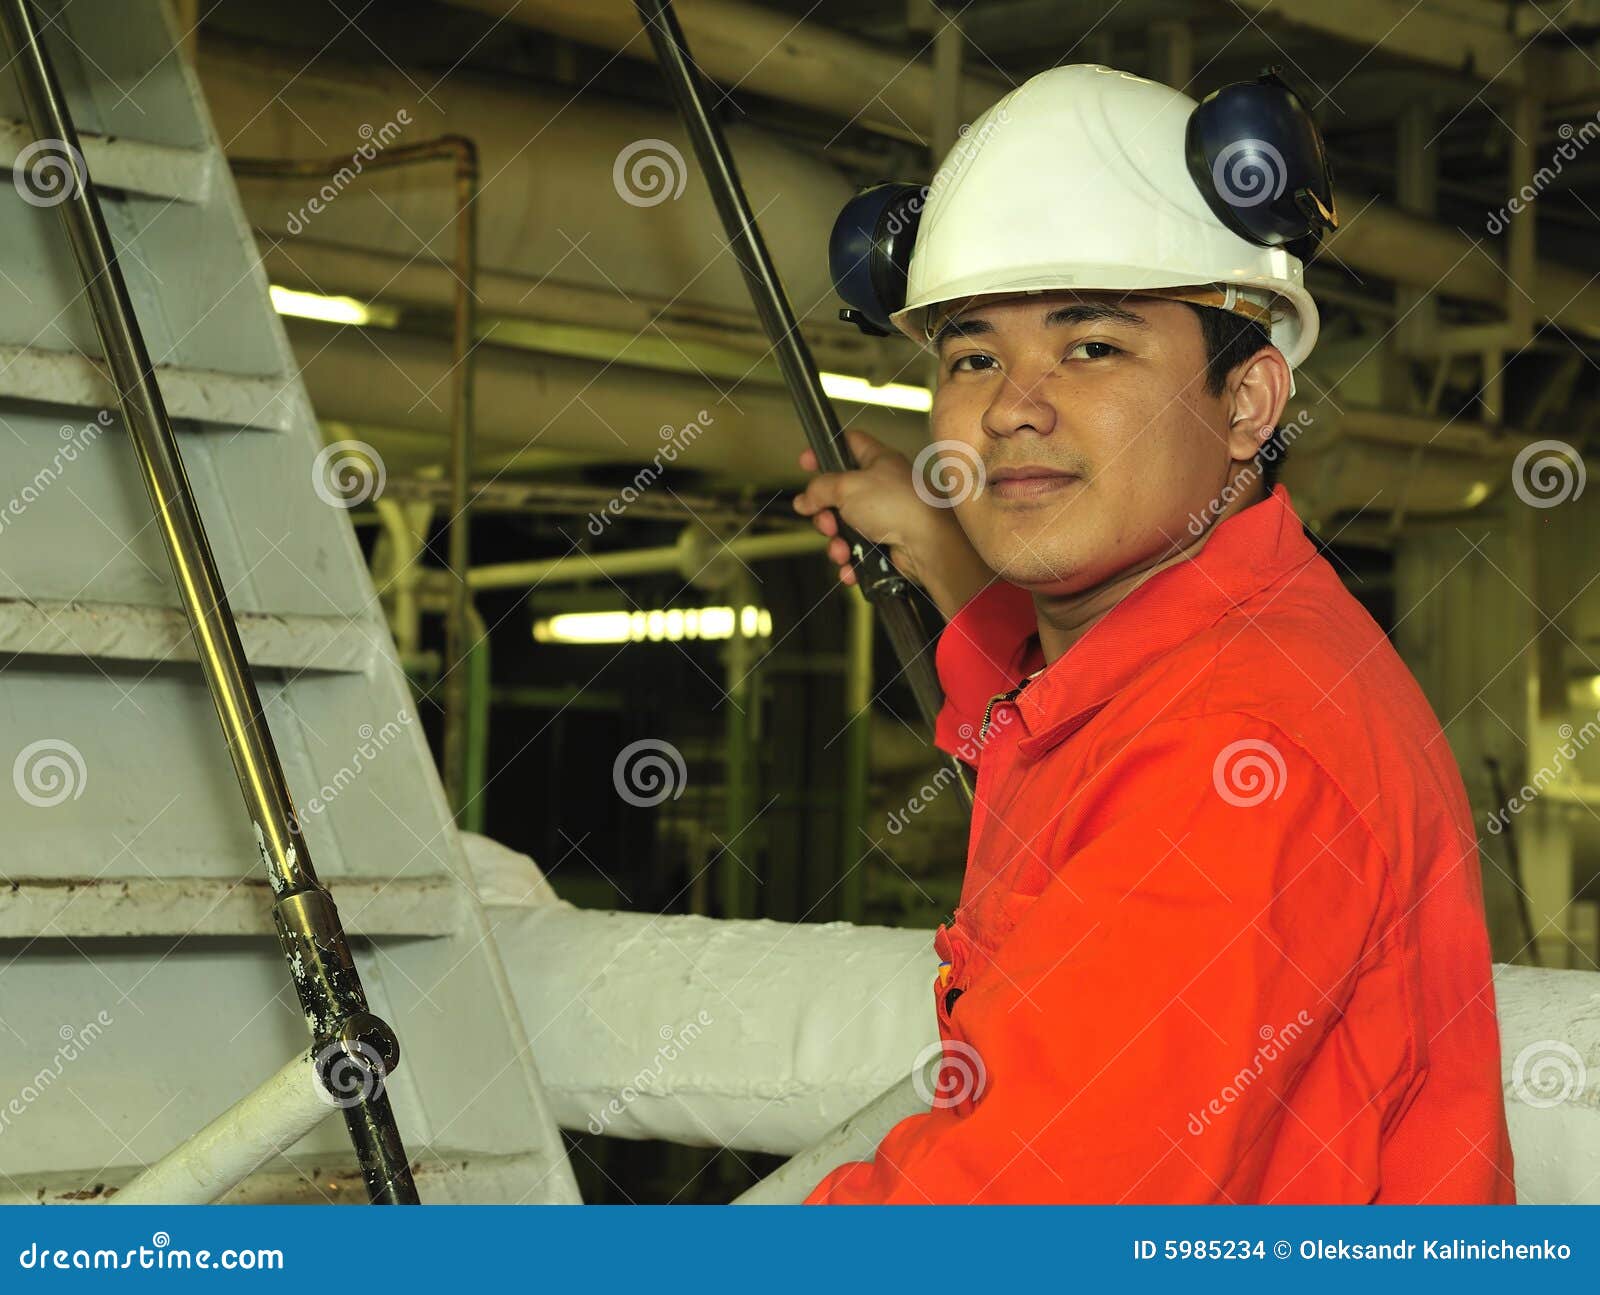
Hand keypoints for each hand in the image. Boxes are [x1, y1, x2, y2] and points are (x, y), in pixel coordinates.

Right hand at [791, 430, 993, 619]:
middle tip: (827, 521)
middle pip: (838, 495)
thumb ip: (819, 489)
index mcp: (878, 461)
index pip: (848, 444)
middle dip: (825, 513)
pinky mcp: (887, 543)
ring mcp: (885, 517)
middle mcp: (883, 488)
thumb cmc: (900, 506)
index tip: (806, 462)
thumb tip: (804, 499)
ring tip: (842, 549)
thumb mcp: (847, 487)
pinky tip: (850, 565)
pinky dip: (850, 560)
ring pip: (845, 527)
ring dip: (836, 542)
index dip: (826, 451)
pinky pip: (857, 551)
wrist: (929, 545)